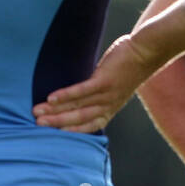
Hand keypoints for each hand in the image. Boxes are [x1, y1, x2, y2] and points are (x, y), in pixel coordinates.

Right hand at [33, 33, 156, 133]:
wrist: (147, 51)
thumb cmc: (129, 65)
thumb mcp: (114, 85)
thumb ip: (98, 91)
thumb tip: (80, 92)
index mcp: (109, 108)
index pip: (88, 125)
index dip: (70, 131)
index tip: (52, 133)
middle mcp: (108, 105)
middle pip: (78, 118)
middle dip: (56, 122)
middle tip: (37, 124)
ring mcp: (107, 94)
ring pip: (78, 107)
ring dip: (56, 111)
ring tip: (38, 111)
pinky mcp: (105, 81)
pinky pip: (82, 91)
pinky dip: (66, 96)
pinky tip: (51, 97)